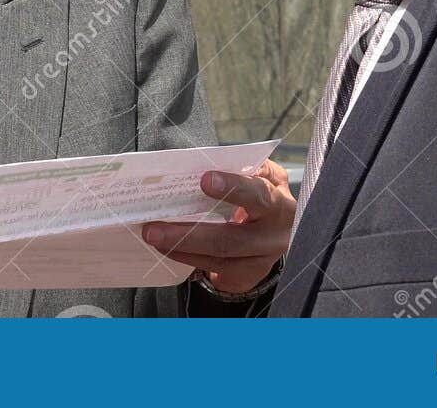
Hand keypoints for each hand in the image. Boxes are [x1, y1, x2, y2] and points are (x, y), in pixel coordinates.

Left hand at [142, 160, 294, 294]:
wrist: (283, 227)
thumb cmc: (264, 192)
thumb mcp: (263, 174)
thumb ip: (242, 166)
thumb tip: (202, 161)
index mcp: (278, 204)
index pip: (257, 195)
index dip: (233, 188)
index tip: (204, 180)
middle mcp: (273, 237)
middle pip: (229, 240)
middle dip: (188, 234)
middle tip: (153, 228)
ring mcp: (261, 261)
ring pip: (218, 259)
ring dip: (181, 249)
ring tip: (153, 237)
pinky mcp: (249, 275)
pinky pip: (214, 270)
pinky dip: (187, 258)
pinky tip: (167, 249)